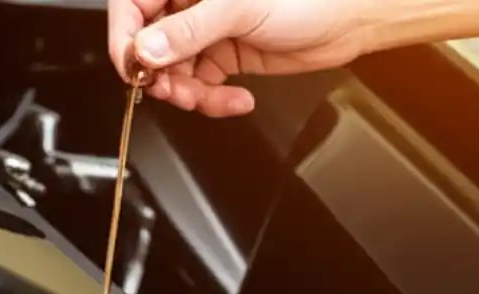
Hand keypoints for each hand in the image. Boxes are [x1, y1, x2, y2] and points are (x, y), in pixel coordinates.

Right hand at [107, 0, 375, 116]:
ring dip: (185, 93)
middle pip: (148, 43)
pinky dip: (209, 99)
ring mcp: (206, 29)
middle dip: (159, 74)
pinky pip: (198, 83)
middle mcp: (191, 3)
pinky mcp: (222, 53)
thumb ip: (187, 31)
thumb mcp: (239, 8)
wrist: (352, 17)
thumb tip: (145, 49)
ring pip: (171, 69)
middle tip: (172, 90)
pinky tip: (231, 98)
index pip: (132, 6)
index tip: (133, 67)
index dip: (125, 39)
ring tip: (205, 99)